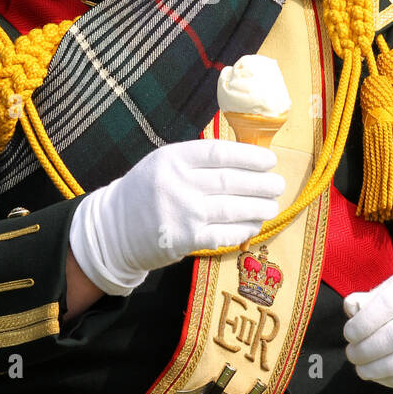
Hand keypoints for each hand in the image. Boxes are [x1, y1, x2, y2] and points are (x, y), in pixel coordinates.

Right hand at [69, 139, 285, 296]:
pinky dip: (243, 230)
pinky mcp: (185, 240)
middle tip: (278, 184)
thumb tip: (245, 159)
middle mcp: (178, 183)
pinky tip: (253, 225)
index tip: (270, 160)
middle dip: (261, 183)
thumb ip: (197, 160)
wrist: (114, 229)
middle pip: (230, 181)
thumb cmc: (145, 192)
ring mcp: (182, 213)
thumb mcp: (163, 163)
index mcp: (173, 158)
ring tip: (272, 205)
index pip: (220, 153)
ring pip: (232, 208)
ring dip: (258, 207)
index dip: (250, 156)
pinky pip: (224, 234)